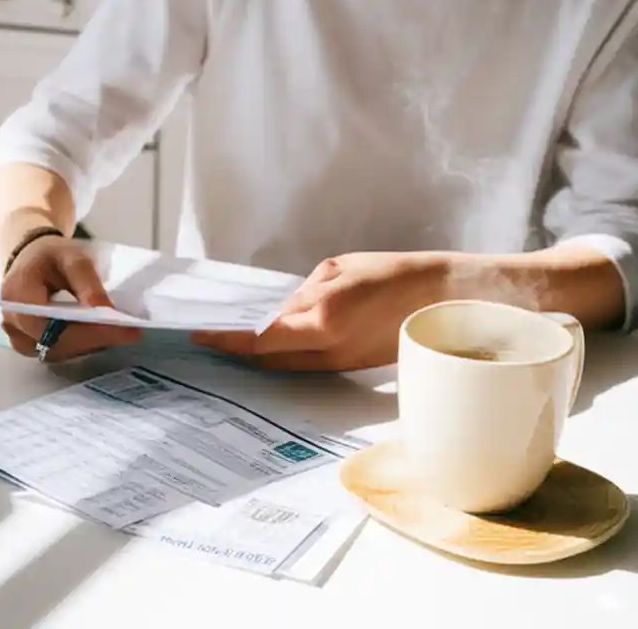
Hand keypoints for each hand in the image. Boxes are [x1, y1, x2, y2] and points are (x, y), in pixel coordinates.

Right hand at [0, 235, 140, 360]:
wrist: (29, 259)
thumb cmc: (48, 255)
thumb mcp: (71, 257)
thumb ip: (87, 282)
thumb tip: (104, 311)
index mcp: (17, 296)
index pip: (49, 325)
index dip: (84, 331)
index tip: (117, 327)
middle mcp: (12, 322)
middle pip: (55, 343)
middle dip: (94, 339)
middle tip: (128, 332)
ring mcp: (19, 337)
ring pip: (58, 351)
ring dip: (89, 344)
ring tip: (119, 333)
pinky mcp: (29, 344)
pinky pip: (57, 351)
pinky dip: (81, 345)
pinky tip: (102, 335)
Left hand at [192, 252, 449, 371]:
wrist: (437, 298)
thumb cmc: (388, 274)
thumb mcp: (336, 271)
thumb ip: (301, 295)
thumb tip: (277, 315)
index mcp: (322, 319)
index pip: (262, 338)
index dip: (228, 340)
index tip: (201, 336)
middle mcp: (328, 348)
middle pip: (269, 359)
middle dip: (238, 351)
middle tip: (209, 340)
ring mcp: (340, 362)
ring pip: (286, 365)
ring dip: (259, 356)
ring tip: (232, 344)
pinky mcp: (351, 367)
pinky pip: (307, 365)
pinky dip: (285, 357)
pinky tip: (272, 346)